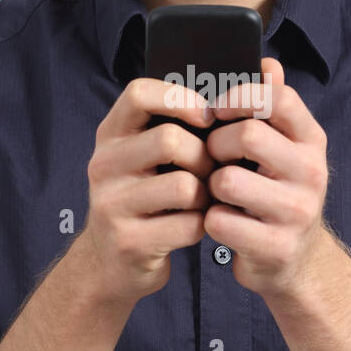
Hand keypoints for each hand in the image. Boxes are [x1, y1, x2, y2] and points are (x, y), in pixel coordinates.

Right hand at [80, 78, 215, 300]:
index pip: (138, 93)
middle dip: (205, 157)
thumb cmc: (145, 198)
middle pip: (171, 140)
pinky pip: (189, 225)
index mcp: (110, 135)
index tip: (207, 117)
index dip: (180, 99)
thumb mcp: (144, 156)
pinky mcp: (130, 242)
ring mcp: (112, 205)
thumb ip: (177, 124)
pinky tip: (192, 227)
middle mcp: (104, 165)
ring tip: (202, 201)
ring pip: (185, 186)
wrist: (110, 263)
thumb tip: (247, 87)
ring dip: (207, 195)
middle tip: (211, 172)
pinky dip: (201, 226)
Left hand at [202, 58, 329, 297]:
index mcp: (312, 140)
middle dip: (215, 144)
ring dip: (209, 185)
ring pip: (228, 181)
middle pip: (247, 135)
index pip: (279, 98)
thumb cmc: (274, 191)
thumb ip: (271, 107)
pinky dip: (209, 221)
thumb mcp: (282, 148)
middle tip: (210, 156)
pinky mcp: (278, 248)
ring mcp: (298, 213)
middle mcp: (313, 173)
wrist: (292, 260)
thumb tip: (268, 62)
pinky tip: (217, 221)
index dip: (240, 96)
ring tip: (214, 191)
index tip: (217, 108)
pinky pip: (221, 222)